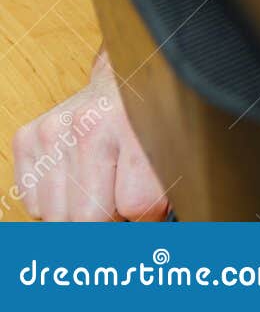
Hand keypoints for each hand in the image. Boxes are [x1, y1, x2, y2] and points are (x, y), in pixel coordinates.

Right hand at [11, 50, 168, 220]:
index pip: (137, 205)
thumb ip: (166, 193)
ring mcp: (53, 131)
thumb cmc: (154, 114)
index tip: (151, 206)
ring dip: (83, 213)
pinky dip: (58, 202)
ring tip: (103, 185)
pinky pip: (35, 204)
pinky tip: (78, 178)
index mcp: (134, 125)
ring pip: (57, 217)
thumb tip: (158, 240)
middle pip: (89, 218)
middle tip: (124, 200)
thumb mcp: (177, 146)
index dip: (147, 215)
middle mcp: (88, 125)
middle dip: (111, 221)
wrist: (126, 72)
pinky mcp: (29, 137)